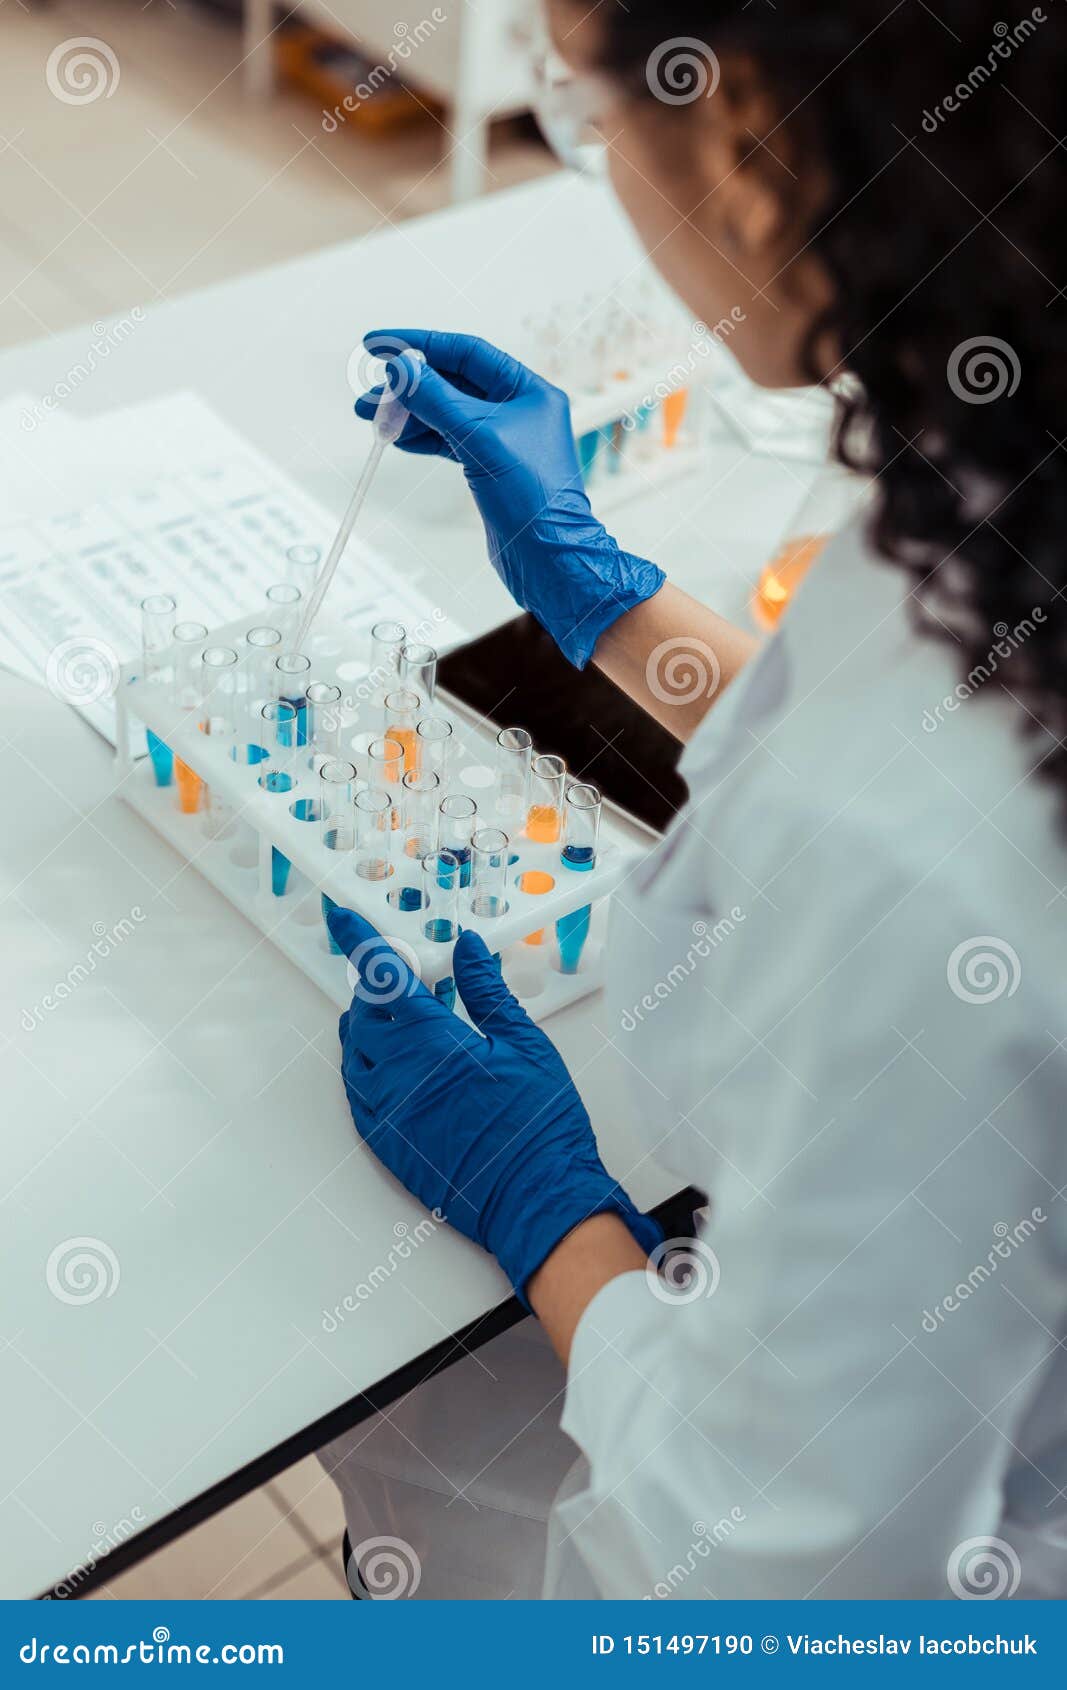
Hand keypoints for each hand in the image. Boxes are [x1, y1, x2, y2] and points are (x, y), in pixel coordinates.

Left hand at [328, 906, 661, 1302]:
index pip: (381, 977)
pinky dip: (366, 1069)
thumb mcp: (524, 1043)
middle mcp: (396, 1077)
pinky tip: (392, 1067)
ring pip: (354, 1056)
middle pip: (362, 1014)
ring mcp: (386, 1114)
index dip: (358, 941)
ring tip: (399, 1020)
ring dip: (367, 1029)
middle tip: (400, 978)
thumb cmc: (538, 1127)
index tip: (341, 919)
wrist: (536, 1199)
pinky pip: (357, 1095)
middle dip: (375, 988)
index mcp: (430, 1044)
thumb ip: (486, 990)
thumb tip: (468, 951)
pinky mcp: (387, 1145)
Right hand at [355, 329, 664, 669]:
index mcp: (528, 390)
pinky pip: (448, 441)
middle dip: (408, 386)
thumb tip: (400, 367)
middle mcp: (518, 410)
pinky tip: (396, 437)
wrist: (547, 558)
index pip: (467, 352)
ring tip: (370, 416)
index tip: (379, 344)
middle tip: (369, 393)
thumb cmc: (531, 497)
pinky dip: (421, 438)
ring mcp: (503, 440)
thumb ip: (437, 399)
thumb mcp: (479, 438)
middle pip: (452, 383)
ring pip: (446, 414)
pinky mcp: (490, 467)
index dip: (421, 344)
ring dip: (408, 413)